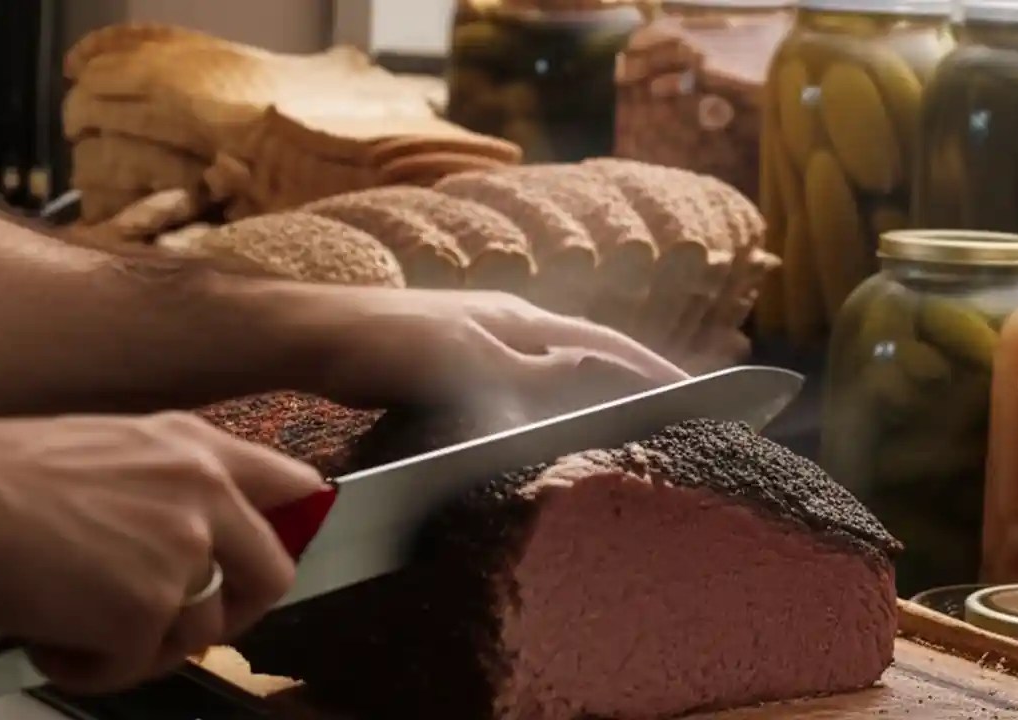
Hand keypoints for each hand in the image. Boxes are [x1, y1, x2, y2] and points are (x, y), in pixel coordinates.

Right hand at [0, 411, 323, 693]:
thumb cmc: (10, 471)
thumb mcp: (121, 446)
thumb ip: (179, 480)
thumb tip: (210, 527)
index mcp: (200, 451)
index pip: (292, 486)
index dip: (293, 525)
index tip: (279, 548)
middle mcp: (208, 498)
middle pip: (272, 576)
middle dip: (234, 611)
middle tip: (181, 620)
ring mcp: (185, 556)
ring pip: (201, 633)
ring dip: (146, 643)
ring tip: (82, 622)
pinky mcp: (146, 612)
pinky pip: (136, 665)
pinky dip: (93, 665)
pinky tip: (53, 635)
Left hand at [311, 288, 690, 407]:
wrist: (317, 334)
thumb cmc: (391, 342)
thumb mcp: (472, 362)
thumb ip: (537, 374)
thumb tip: (605, 375)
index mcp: (523, 321)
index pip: (605, 347)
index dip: (652, 372)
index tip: (700, 396)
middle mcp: (510, 324)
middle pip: (586, 353)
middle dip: (630, 378)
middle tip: (673, 411)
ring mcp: (481, 339)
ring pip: (552, 369)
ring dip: (589, 390)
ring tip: (623, 420)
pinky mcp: (453, 361)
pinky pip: (519, 385)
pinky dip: (547, 404)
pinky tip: (545, 425)